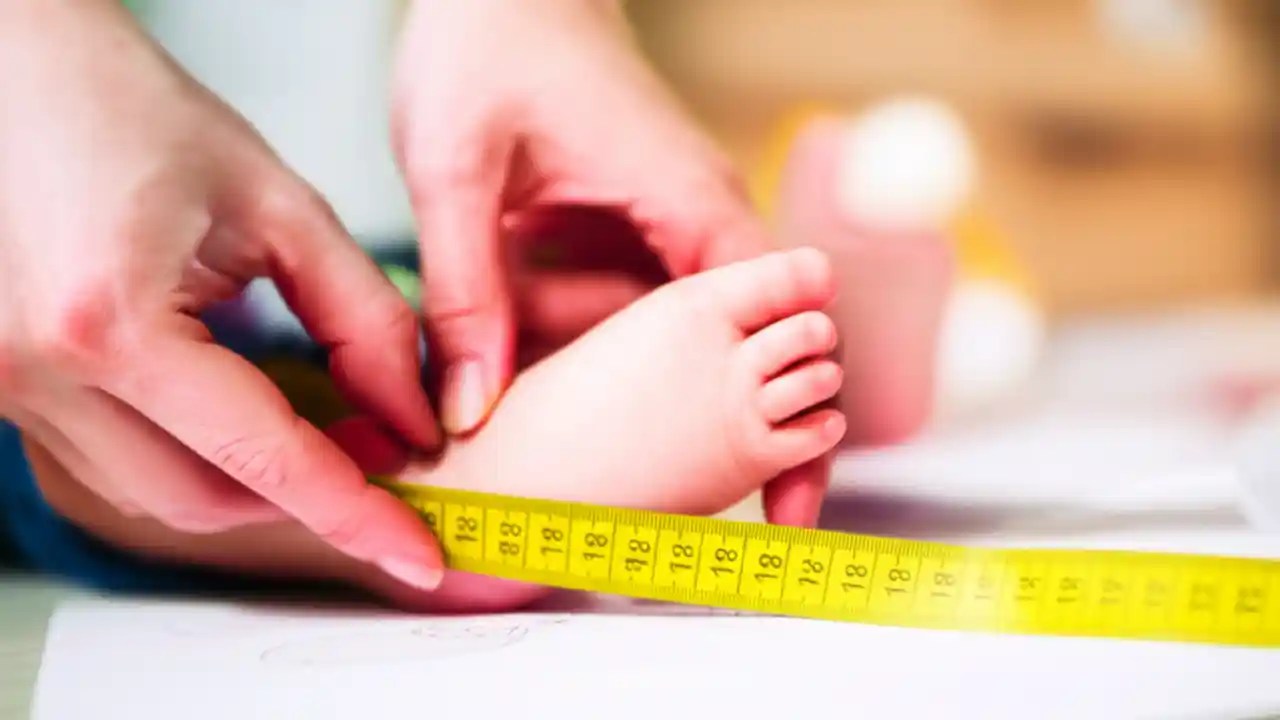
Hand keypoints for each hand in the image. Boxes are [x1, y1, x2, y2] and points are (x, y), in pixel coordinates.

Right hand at [0, 1, 441, 588]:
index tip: (418, 553)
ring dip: (243, 479)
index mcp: (113, 323)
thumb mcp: (275, 205)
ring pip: (149, 495)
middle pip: (204, 502)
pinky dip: (184, 454)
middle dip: (302, 495)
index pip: (264, 459)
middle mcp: (38, 374)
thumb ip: (363, 318)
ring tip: (314, 420)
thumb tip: (412, 418)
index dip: (356, 514)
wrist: (8, 67)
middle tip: (376, 449)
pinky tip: (231, 407)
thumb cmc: (130, 107)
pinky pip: (105, 461)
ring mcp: (1, 388)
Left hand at [394, 0, 831, 525]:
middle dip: (667, 419)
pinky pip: (609, 316)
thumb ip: (466, 294)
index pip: (786, 329)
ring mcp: (660, 234)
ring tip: (511, 326)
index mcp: (692, 204)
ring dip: (578, 362)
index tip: (789, 511)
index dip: (795, 425)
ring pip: (650, 346)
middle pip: (718, 358)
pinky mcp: (622, 239)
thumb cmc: (491, 49)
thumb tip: (471, 412)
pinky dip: (562, 335)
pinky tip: (500, 330)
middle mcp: (696, 224)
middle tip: (606, 488)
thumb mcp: (455, 170)